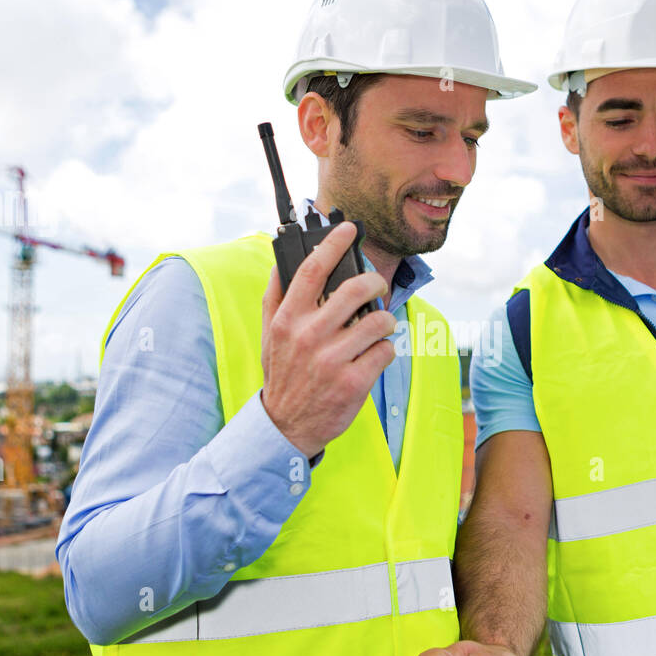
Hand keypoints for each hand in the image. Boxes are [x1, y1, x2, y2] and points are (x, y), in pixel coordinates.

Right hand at [260, 222, 395, 458]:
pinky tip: (373, 356)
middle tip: (377, 286)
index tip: (348, 229)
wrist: (286, 425)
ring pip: (378, 321)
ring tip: (376, 328)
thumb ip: (275, 297)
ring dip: (384, 321)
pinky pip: (386, 351)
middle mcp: (309, 336)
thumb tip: (279, 260)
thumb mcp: (270, 335)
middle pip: (355, 289)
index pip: (311, 270)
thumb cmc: (283, 374)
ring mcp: (332, 360)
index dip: (333, 243)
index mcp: (288, 320)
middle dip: (375, 282)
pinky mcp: (354, 382)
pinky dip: (385, 351)